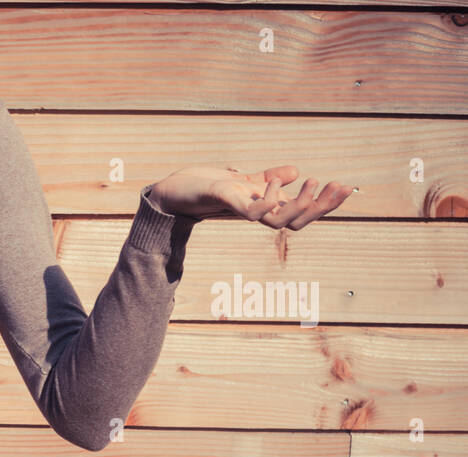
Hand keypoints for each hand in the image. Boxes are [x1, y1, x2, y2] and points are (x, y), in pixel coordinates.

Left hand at [149, 165, 355, 229]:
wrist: (174, 191)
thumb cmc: (207, 187)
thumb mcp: (244, 180)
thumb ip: (268, 178)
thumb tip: (294, 172)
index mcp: (265, 207)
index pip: (302, 213)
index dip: (325, 204)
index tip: (346, 186)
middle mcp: (256, 213)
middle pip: (296, 222)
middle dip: (321, 206)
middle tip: (337, 184)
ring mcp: (241, 210)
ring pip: (279, 222)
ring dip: (299, 204)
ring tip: (313, 180)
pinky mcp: (225, 202)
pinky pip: (252, 212)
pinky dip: (266, 200)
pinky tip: (272, 182)